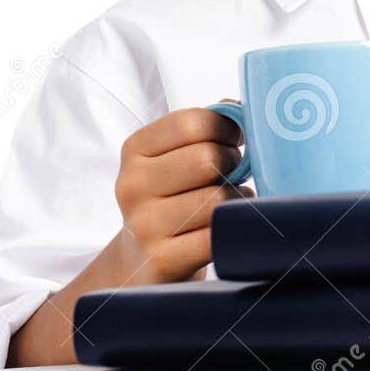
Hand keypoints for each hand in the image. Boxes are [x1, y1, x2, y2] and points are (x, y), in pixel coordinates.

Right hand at [111, 105, 250, 284]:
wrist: (142, 265)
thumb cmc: (173, 200)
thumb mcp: (174, 159)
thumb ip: (204, 127)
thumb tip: (236, 105)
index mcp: (134, 150)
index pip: (191, 122)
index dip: (226, 127)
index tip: (234, 140)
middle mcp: (131, 185)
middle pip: (206, 159)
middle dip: (233, 164)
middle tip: (234, 173)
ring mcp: (143, 225)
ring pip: (217, 199)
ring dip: (238, 199)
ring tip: (232, 202)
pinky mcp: (161, 260)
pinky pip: (216, 235)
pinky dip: (233, 227)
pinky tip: (230, 226)